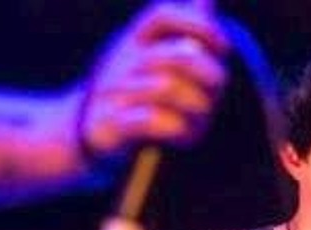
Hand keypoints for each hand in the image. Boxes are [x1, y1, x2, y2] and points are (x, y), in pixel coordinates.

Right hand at [79, 2, 229, 159]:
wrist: (86, 132)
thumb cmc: (134, 94)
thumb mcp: (154, 59)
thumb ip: (182, 32)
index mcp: (133, 41)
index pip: (162, 16)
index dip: (197, 25)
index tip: (223, 47)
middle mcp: (123, 61)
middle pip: (176, 56)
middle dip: (207, 74)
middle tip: (215, 95)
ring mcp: (116, 92)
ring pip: (166, 88)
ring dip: (195, 106)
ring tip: (199, 119)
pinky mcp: (112, 124)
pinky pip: (150, 119)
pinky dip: (173, 125)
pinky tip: (181, 131)